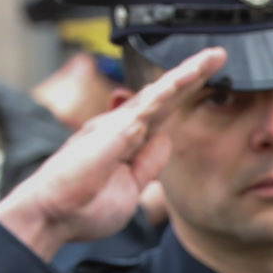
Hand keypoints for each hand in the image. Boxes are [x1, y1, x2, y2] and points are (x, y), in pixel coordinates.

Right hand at [0, 47, 224, 262]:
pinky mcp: (112, 131)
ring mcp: (117, 125)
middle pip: (165, 95)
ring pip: (158, 93)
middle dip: (192, 75)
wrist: (54, 216)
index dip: (186, 95)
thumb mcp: (131, 186)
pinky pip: (145, 106)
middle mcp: (122, 126)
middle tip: (218, 56)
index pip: (165, 112)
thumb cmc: (85, 207)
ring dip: (185, 74)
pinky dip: (167, 90)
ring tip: (211, 58)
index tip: (211, 80)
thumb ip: (149, 163)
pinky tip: (186, 77)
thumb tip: (164, 139)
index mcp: (129, 141)